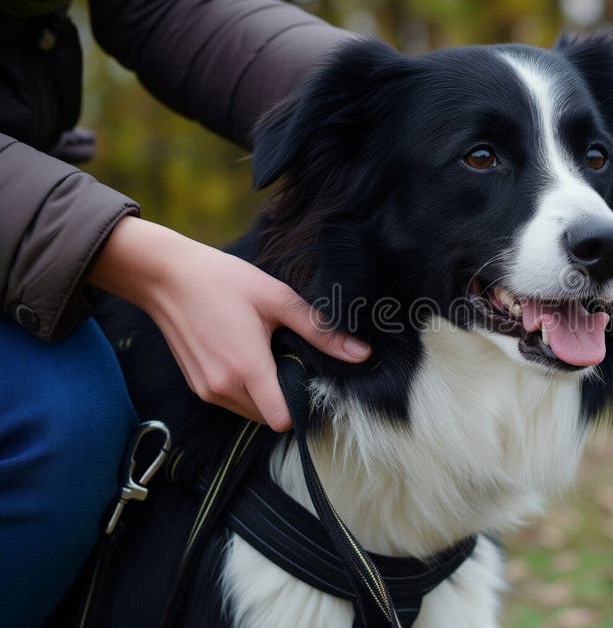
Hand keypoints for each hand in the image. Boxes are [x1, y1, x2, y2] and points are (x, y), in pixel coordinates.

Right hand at [89, 216, 370, 430]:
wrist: (166, 276)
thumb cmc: (222, 281)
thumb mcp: (277, 299)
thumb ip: (320, 331)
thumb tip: (362, 355)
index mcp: (246, 368)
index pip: (283, 420)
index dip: (302, 406)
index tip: (310, 380)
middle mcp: (223, 387)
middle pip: (269, 418)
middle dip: (286, 397)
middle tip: (290, 358)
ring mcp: (206, 390)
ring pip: (250, 413)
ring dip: (265, 394)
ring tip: (267, 353)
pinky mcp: (196, 386)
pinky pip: (232, 402)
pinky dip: (246, 389)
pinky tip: (247, 355)